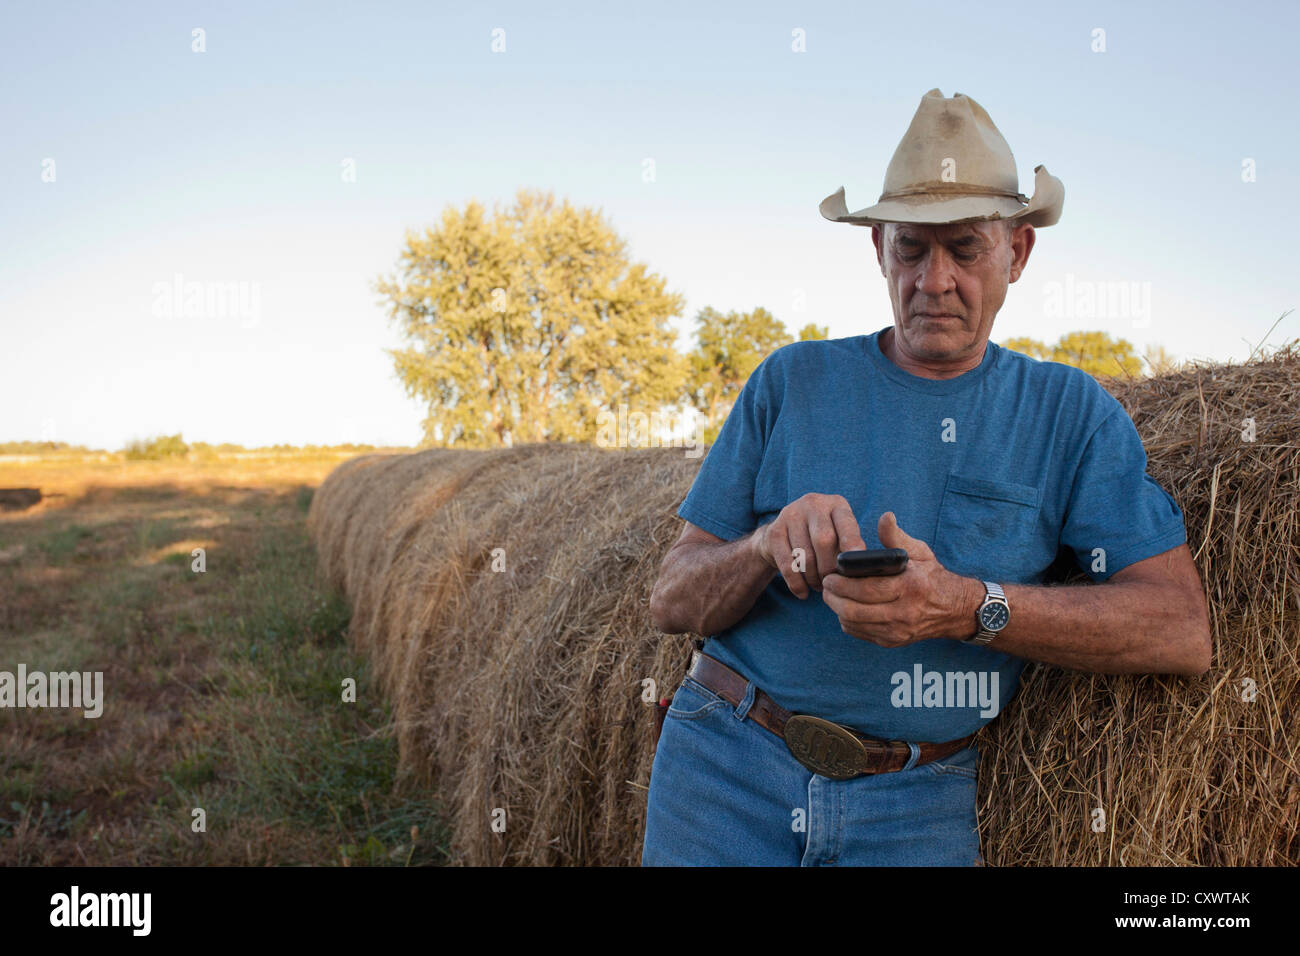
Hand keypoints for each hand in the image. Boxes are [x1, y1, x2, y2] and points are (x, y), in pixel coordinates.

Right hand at [754, 493, 867, 598]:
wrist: (783, 533)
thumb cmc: (822, 539)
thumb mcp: (840, 534)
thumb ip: (851, 546)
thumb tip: (859, 567)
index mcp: (836, 504)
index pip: (846, 523)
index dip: (852, 542)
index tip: (857, 559)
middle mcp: (813, 504)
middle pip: (824, 539)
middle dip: (829, 567)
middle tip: (832, 582)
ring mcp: (791, 515)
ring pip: (805, 554)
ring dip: (813, 577)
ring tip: (819, 586)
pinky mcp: (774, 531)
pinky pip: (787, 564)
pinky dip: (797, 583)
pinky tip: (803, 592)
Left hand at [821, 511, 976, 647]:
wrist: (954, 609)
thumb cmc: (932, 576)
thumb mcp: (920, 552)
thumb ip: (897, 537)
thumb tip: (885, 517)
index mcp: (910, 587)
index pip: (868, 589)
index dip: (843, 584)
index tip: (830, 576)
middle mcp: (904, 612)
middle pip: (856, 610)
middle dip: (834, 598)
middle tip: (826, 586)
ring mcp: (898, 630)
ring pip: (855, 624)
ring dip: (837, 610)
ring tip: (832, 596)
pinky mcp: (893, 641)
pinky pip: (861, 633)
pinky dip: (848, 621)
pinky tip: (846, 609)